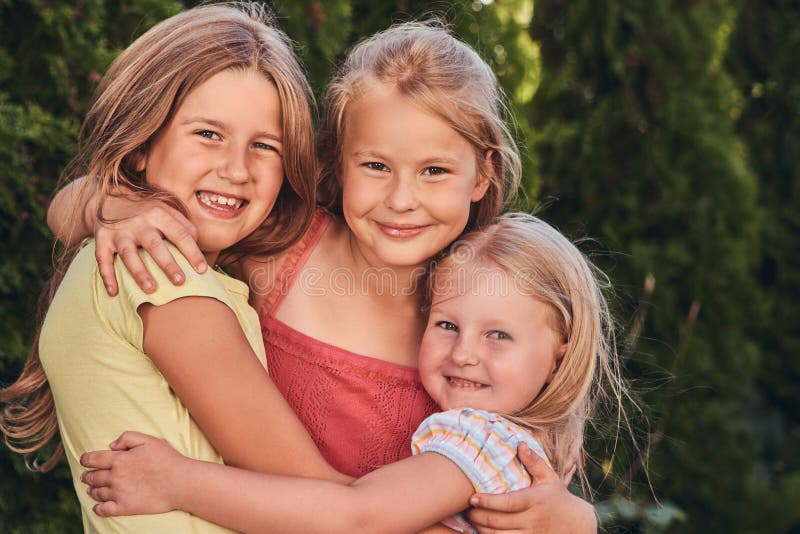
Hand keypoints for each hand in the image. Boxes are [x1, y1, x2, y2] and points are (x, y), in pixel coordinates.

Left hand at [80, 431, 184, 516]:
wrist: (179, 482)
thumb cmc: (167, 459)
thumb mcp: (149, 440)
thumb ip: (128, 438)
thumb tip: (111, 445)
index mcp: (119, 460)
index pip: (93, 459)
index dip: (86, 459)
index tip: (84, 460)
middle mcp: (115, 477)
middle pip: (92, 477)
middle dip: (87, 475)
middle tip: (85, 476)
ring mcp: (118, 494)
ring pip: (97, 492)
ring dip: (91, 490)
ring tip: (91, 489)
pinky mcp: (124, 507)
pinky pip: (104, 510)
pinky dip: (97, 508)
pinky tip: (98, 506)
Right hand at [94, 195, 205, 294]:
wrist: (108, 199)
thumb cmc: (146, 211)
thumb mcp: (166, 210)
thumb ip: (184, 226)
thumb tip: (198, 246)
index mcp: (159, 214)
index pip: (180, 234)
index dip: (192, 252)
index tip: (202, 270)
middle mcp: (139, 223)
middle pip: (154, 245)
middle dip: (167, 264)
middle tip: (180, 282)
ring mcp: (119, 232)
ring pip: (128, 254)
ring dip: (139, 272)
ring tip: (151, 290)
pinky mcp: (102, 240)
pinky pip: (103, 260)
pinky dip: (107, 276)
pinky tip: (114, 292)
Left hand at [466, 443, 596, 533]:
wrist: (577, 524)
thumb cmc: (558, 497)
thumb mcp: (549, 477)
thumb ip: (533, 461)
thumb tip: (519, 444)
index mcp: (534, 501)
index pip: (507, 503)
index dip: (488, 501)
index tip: (472, 498)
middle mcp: (532, 520)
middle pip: (498, 521)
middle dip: (477, 516)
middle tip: (466, 509)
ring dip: (481, 529)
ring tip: (471, 520)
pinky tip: (483, 532)